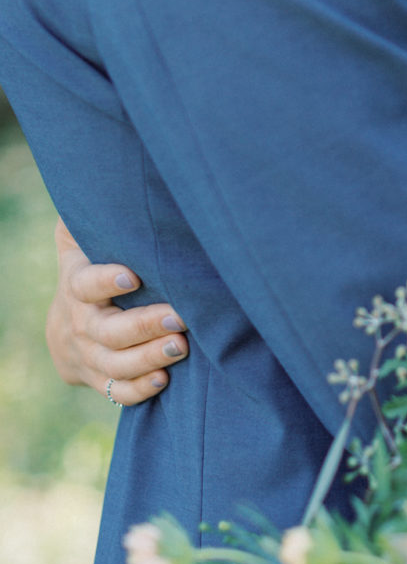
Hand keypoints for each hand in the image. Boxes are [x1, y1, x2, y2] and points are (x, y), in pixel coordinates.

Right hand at [46, 219, 188, 405]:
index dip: (104, 281)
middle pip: (105, 330)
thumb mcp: (88, 234)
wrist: (68, 322)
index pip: (83, 283)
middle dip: (142, 325)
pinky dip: (138, 390)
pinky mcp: (98, 380)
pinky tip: (164, 379)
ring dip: (146, 358)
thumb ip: (97, 211)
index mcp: (76, 282)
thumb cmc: (96, 263)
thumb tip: (111, 170)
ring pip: (113, 364)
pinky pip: (115, 393)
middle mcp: (79, 322)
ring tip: (181, 347)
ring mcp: (87, 355)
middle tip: (179, 317)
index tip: (133, 276)